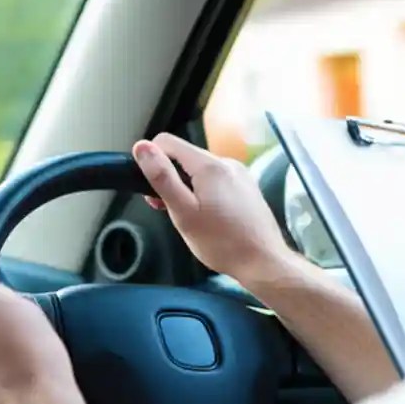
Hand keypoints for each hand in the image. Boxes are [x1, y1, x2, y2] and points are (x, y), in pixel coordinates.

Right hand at [132, 133, 292, 283]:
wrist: (263, 261)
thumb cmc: (222, 242)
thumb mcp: (183, 212)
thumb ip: (162, 177)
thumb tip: (141, 147)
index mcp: (210, 165)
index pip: (167, 142)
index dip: (152, 161)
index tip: (151, 189)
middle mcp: (227, 162)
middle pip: (185, 156)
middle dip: (170, 178)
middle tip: (168, 210)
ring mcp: (239, 173)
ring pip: (200, 169)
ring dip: (187, 187)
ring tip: (190, 217)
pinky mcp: (246, 186)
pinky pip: (216, 180)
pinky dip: (204, 192)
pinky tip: (208, 216)